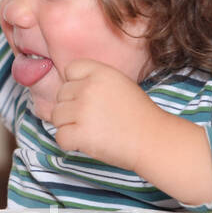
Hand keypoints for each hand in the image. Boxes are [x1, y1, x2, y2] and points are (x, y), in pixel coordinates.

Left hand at [50, 59, 165, 170]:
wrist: (154, 140)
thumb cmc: (139, 115)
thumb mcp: (120, 84)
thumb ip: (94, 81)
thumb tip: (67, 88)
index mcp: (101, 72)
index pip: (70, 69)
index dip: (76, 84)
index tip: (89, 97)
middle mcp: (89, 88)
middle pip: (60, 94)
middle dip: (72, 108)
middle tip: (94, 118)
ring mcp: (83, 110)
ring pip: (56, 116)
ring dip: (69, 126)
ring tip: (92, 130)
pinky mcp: (80, 133)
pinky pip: (60, 136)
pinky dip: (70, 143)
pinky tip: (87, 141)